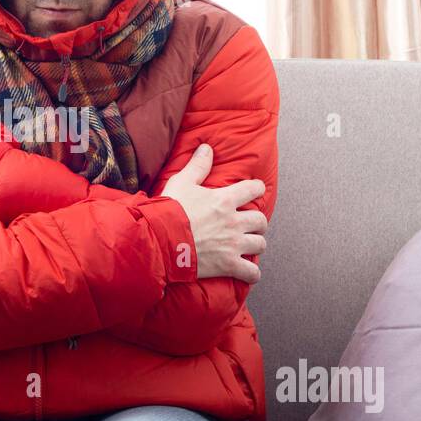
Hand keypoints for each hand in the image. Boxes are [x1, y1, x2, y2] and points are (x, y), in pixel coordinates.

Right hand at [161, 143, 266, 282]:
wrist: (159, 240)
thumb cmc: (169, 211)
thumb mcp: (181, 182)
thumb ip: (197, 166)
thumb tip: (207, 148)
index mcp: (225, 200)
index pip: (254, 189)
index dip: (256, 189)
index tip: (254, 191)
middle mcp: (234, 222)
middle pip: (260, 220)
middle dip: (257, 222)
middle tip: (249, 224)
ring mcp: (233, 245)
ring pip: (259, 244)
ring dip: (255, 244)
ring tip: (248, 245)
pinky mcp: (228, 265)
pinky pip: (252, 272)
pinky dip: (251, 273)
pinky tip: (247, 271)